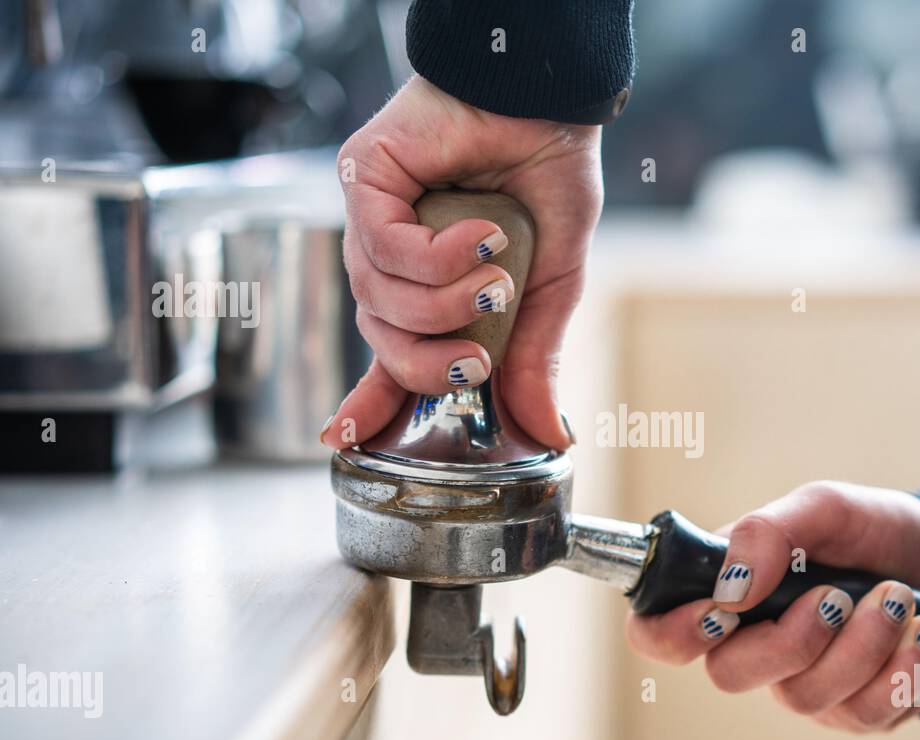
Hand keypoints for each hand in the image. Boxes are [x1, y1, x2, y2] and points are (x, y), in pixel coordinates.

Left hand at [321, 76, 603, 450]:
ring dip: (446, 305)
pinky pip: (385, 249)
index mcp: (429, 285)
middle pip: (381, 341)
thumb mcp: (554, 284)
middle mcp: (391, 257)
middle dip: (430, 366)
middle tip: (478, 362)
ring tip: (496, 275)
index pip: (389, 354)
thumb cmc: (547, 176)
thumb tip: (551, 436)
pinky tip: (478, 234)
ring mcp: (371, 219)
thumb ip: (537, 357)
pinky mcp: (365, 179)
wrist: (548, 99)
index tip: (346, 440)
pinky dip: (437, 257)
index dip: (372, 400)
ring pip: (380, 300)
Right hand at [625, 481, 919, 731]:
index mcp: (728, 594)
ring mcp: (803, 685)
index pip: (658, 632)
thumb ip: (767, 531)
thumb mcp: (823, 508)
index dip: (670, 634)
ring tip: (900, 597)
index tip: (721, 611)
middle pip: (729, 675)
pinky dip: (902, 670)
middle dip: (790, 638)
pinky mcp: (855, 712)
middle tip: (837, 596)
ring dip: (862, 645)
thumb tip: (731, 584)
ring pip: (804, 698)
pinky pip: (864, 716)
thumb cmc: (867, 531)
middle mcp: (754, 647)